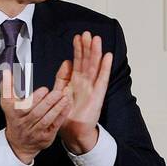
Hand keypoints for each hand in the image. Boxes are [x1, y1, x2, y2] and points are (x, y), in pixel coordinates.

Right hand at [0, 60, 72, 162]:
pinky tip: (66, 106)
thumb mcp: (7, 103)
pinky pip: (55, 125)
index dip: (34, 98)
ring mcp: (35, 132)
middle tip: (58, 92)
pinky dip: (61, 115)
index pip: (22, 106)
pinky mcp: (46, 137)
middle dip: (48, 102)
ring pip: (46, 119)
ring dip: (56, 108)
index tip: (43, 90)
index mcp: (14, 114)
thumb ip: (7, 86)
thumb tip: (6, 71)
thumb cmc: (16, 119)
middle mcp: (24, 123)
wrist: (19, 144)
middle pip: (36, 113)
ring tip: (64, 97)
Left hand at [59, 31, 112, 154]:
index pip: (77, 62)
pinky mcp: (98, 95)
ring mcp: (92, 88)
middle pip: (87, 61)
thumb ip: (61, 77)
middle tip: (88, 33)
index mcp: (75, 81)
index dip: (77, 50)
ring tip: (96, 39)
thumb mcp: (58, 92)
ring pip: (94, 66)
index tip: (77, 37)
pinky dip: (105, 68)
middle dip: (87, 47)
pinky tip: (108, 56)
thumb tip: (66, 62)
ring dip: (96, 53)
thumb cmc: (65, 114)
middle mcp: (85, 83)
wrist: (72, 131)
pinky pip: (102, 79)